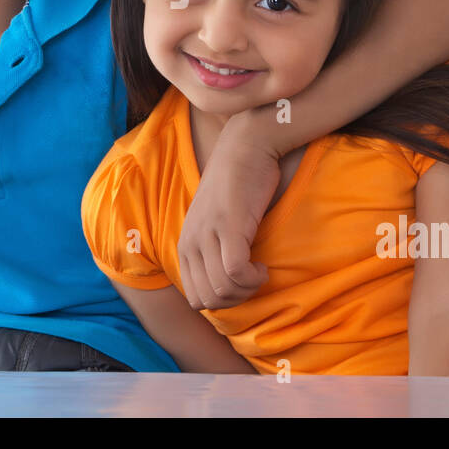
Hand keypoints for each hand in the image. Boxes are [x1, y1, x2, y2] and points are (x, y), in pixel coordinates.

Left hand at [177, 112, 281, 309]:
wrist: (246, 147)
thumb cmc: (236, 186)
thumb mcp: (214, 222)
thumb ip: (212, 249)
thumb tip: (224, 287)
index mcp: (184, 244)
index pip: (194, 299)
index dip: (222, 301)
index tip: (241, 285)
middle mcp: (191, 241)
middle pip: (207, 300)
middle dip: (234, 300)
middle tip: (252, 282)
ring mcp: (208, 234)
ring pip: (222, 290)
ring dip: (247, 289)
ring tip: (259, 272)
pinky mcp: (229, 226)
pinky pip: (236, 272)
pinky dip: (253, 278)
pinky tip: (263, 267)